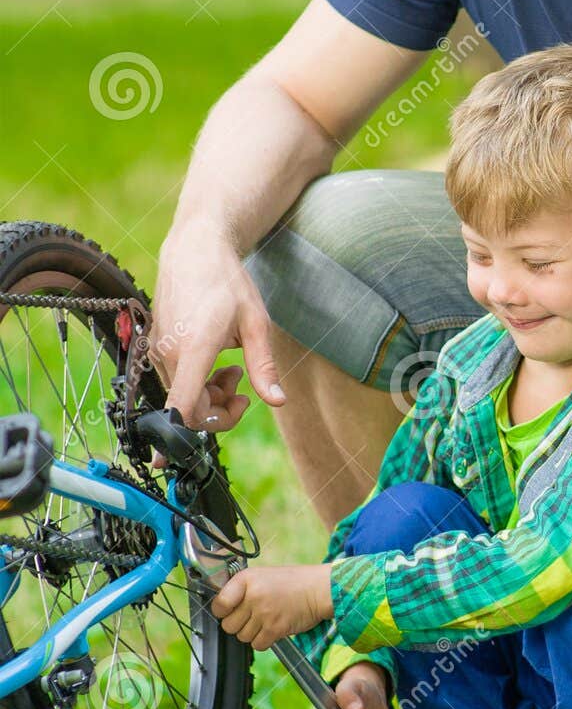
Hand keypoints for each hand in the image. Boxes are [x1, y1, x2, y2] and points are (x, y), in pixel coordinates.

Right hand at [153, 223, 285, 429]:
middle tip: (244, 388)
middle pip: (189, 408)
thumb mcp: (256, 324)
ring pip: (183, 395)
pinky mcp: (156, 346)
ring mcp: (159, 349)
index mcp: (195, 348)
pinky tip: (214, 361)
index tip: (175, 458)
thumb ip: (264, 366)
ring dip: (210, 394)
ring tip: (233, 369)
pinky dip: (197, 382)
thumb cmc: (228, 283)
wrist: (195, 250)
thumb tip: (277, 401)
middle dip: (219, 410)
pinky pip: (176, 380)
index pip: (181, 406)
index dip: (179, 437)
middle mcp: (170, 352)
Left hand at [210, 564, 333, 650]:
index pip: (219, 604)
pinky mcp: (275, 628)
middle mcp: (253, 595)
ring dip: (252, 633)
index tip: (228, 611)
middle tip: (252, 617)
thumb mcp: (264, 575)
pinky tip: (273, 628)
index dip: (222, 611)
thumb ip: (242, 589)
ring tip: (266, 620)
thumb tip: (221, 607)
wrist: (319, 589)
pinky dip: (264, 640)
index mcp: (247, 579)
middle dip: (239, 625)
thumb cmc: (292, 582)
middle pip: (229, 625)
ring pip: (242, 637)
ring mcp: (264, 612)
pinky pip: (257, 644)